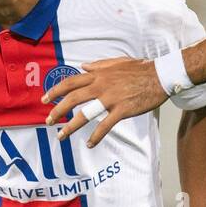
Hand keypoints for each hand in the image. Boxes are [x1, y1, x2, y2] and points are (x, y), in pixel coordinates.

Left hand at [41, 58, 166, 145]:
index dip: (55, 91)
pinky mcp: (122, 110)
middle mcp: (101, 86)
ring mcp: (111, 99)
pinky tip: (89, 144)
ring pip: (85, 114)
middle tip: (48, 121)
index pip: (70, 82)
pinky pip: (105, 125)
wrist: (160, 75)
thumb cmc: (140, 69)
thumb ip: (99, 65)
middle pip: (72, 99)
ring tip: (60, 136)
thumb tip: (83, 66)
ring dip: (70, 127)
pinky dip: (96, 136)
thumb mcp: (117, 62)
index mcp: (98, 74)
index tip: (44, 99)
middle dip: (57, 111)